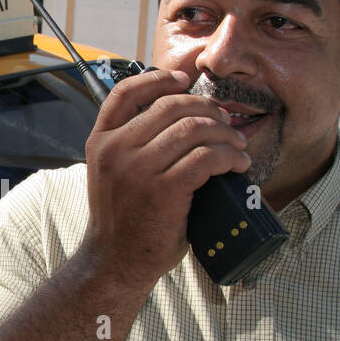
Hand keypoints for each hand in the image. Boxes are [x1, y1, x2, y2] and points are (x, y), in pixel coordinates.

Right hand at [81, 67, 250, 287]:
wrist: (115, 261)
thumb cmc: (124, 218)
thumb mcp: (114, 172)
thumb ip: (134, 144)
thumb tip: (183, 118)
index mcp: (101, 140)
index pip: (126, 92)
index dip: (159, 79)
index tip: (185, 80)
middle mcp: (116, 149)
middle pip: (170, 106)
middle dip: (206, 109)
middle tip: (225, 123)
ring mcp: (138, 169)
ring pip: (192, 129)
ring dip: (224, 134)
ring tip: (237, 147)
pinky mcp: (163, 190)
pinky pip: (205, 158)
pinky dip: (228, 157)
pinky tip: (237, 165)